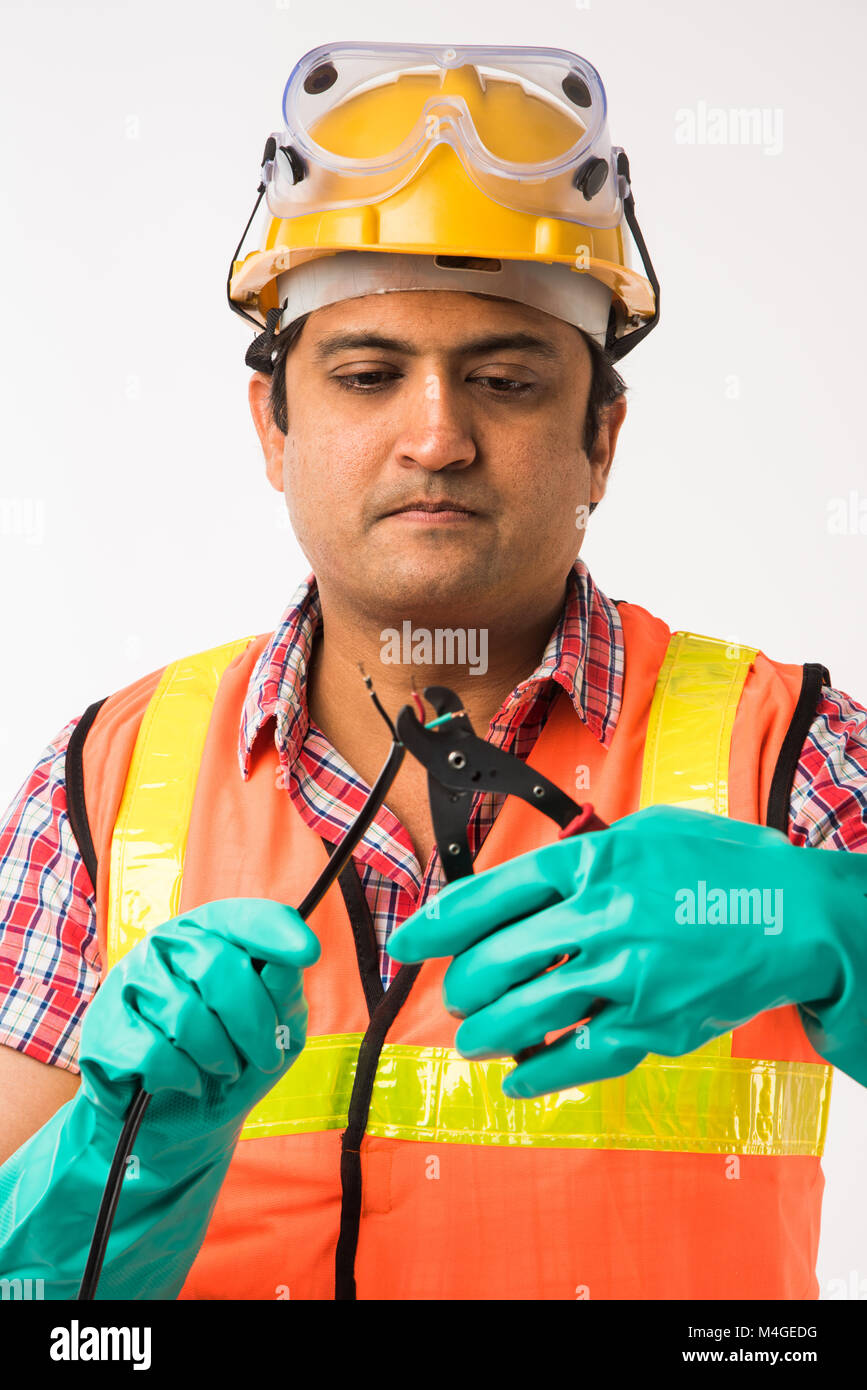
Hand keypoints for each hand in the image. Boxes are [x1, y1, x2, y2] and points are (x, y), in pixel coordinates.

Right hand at [79, 898, 320, 1130]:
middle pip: (219, 967)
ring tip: (221, 1070)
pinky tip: (183, 1082)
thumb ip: (284, 995)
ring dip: (218, 1057)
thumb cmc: (229, 1064)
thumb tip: (291, 960)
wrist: (171, 1125)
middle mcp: (165, 944)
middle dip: (254, 1024)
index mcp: (211, 934)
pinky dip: (182, 1079)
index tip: (308, 953)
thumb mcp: (274, 1034)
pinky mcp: (102, 1028)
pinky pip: (153, 1054)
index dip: (274, 932)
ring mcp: (128, 981)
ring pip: (186, 1016)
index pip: (243, 918)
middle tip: (265, 1058)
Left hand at [387, 805, 863, 1097]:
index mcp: (593, 863)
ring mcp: (626, 976)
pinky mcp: (652, 1025)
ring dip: (485, 1034)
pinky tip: (517, 1080)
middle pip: (496, 961)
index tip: (406, 942)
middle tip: (457, 996)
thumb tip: (525, 884)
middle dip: (461, 987)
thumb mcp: (646, 833)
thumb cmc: (723, 867)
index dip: (437, 923)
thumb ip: (585, 855)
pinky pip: (577, 1059)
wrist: (796, 915)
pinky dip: (538, 1075)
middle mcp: (602, 917)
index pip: (490, 895)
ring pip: (525, 1016)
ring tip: (473, 1040)